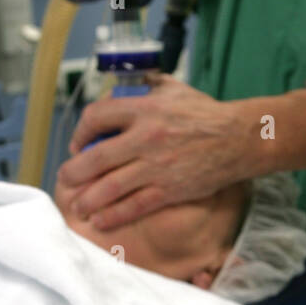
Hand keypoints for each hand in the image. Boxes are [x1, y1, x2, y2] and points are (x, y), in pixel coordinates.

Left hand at [58, 78, 244, 228]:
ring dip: (87, 199)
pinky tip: (100, 220)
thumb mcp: (175, 89)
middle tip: (66, 179)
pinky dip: (113, 215)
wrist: (239, 140)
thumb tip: (127, 83)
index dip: (80, 132)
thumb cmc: (208, 114)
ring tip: (76, 206)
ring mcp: (155, 167)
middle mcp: (145, 138)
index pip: (96, 117)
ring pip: (109, 187)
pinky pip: (134, 205)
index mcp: (143, 109)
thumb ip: (148, 85)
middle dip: (73, 172)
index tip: (78, 144)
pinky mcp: (169, 190)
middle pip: (95, 158)